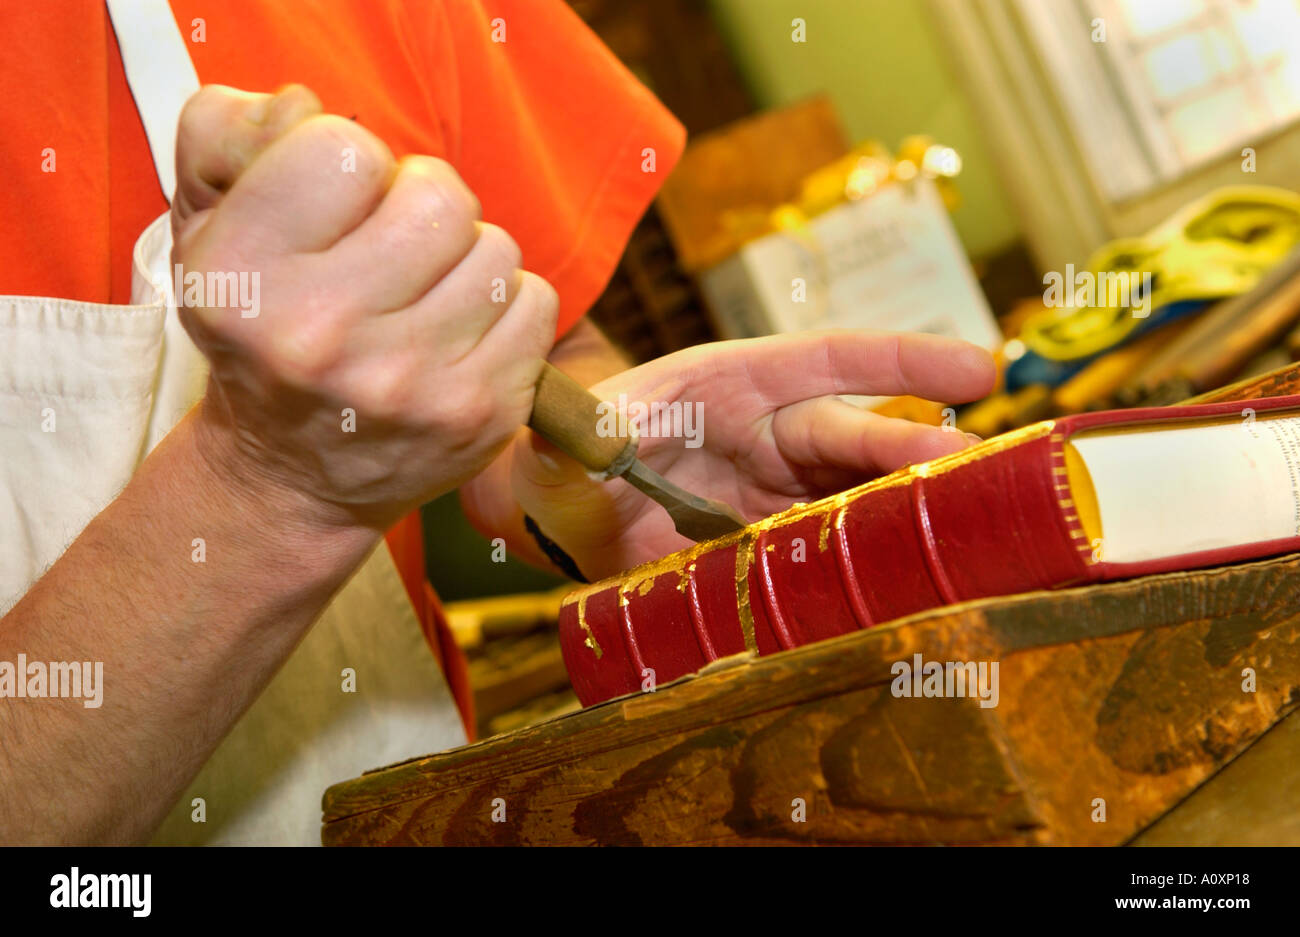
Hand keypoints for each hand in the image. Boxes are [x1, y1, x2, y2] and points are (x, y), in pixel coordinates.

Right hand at [171, 85, 556, 529]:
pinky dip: (506, 307)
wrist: (289, 477)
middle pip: (440, 195)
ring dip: (467, 259)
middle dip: (422, 206)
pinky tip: (459, 335)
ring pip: (496, 248)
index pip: (347, 149)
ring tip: (423, 297)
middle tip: (394, 249)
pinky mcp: (478, 412)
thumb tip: (308, 108)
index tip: (337, 208)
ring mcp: (410, 382)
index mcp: (244, 279)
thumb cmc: (259, 335)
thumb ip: (231, 139)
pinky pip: (534, 302)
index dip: (352, 165)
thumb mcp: (206, 232)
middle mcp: (323, 335)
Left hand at [510, 330, 994, 579]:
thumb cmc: (571, 448)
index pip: (829, 361)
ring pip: (852, 495)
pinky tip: (906, 577)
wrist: (560, 509)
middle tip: (972, 465)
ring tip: (965, 524)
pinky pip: (825, 551)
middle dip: (909, 449)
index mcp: (736, 381)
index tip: (976, 367)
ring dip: (903, 509)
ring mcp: (772, 492)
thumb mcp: (576, 434)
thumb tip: (588, 443)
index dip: (902, 363)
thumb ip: (590, 436)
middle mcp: (768, 433)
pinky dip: (863, 563)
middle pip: (851, 437)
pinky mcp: (765, 545)